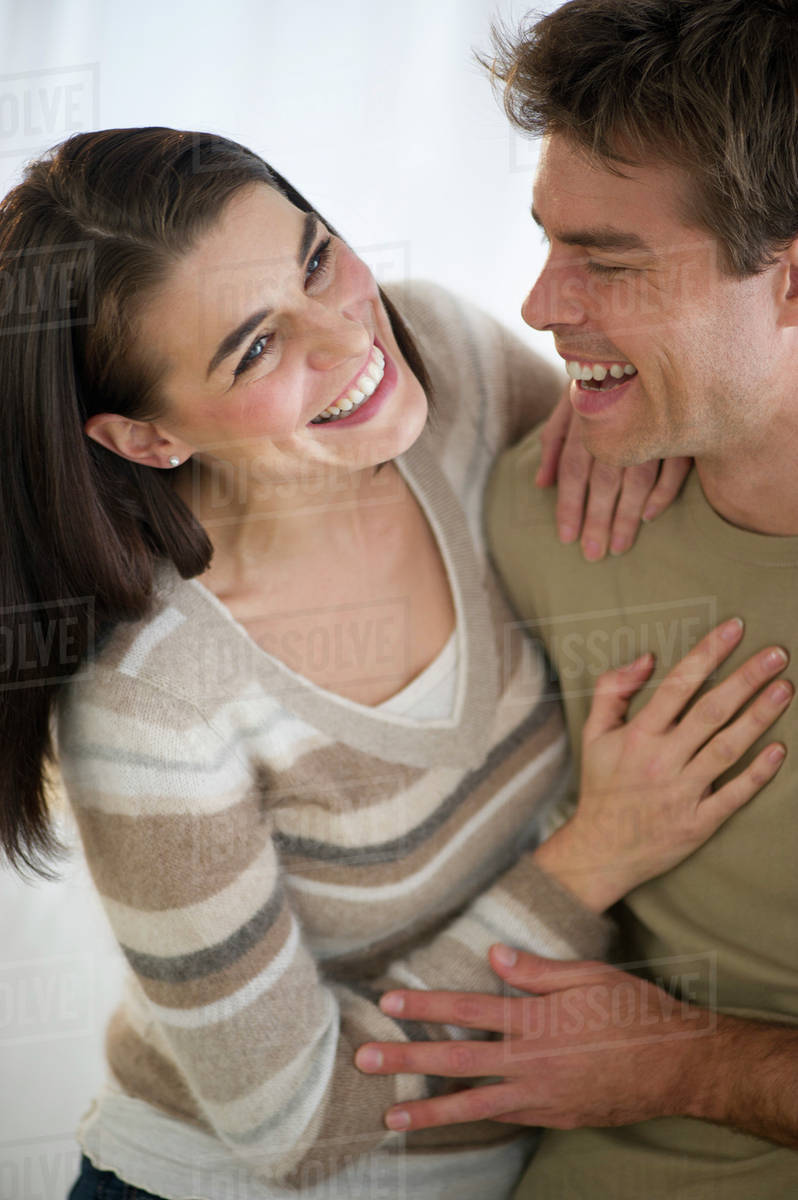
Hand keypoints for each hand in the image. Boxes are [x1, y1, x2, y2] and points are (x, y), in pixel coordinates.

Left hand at [355, 947, 705, 1132]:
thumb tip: (495, 956)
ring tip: (391, 1116)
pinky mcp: (553, 1118)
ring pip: (473, 1105)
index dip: (425, 1006)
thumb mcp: (591, 975)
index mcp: (536, 1019)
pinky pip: (504, 1118)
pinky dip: (472, 1121)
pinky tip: (449, 1121)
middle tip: (365, 1060)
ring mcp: (541, 1096)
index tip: (388, 1004)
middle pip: (457, 1059)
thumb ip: (539, 969)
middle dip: (407, 1060)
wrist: (679, 1066)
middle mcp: (531, 1061)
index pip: (468, 1009)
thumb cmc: (635, 1011)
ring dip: (429, 1110)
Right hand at [533, 619, 791, 910]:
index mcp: (638, 735)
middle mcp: (662, 760)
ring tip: (785, 689)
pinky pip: (733, 794)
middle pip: (710, 711)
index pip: (678, 686)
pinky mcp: (699, 822)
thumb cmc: (601, 786)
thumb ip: (613, 690)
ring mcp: (682, 792)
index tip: (734, 629)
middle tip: (776, 654)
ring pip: (727, 748)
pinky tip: (779, 749)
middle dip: (745, 679)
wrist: (599, 851)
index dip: (707, 654)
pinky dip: (757, 773)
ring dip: (758, 717)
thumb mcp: (594, 733)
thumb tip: (646, 658)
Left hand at [537, 387, 690, 559]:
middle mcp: (616, 417)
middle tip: (593, 555)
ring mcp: (651, 419)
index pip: (573, 466)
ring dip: (626, 515)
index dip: (568, 504)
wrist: (648, 330)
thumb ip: (554, 441)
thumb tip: (538, 485)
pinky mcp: (683, 423)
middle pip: (603, 478)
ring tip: (617, 547)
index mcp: (584, 412)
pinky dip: (661, 492)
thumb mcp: (570, 399)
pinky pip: (674, 466)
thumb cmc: (602, 373)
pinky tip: (648, 517)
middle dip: (596, 519)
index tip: (566, 537)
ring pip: (637, 476)